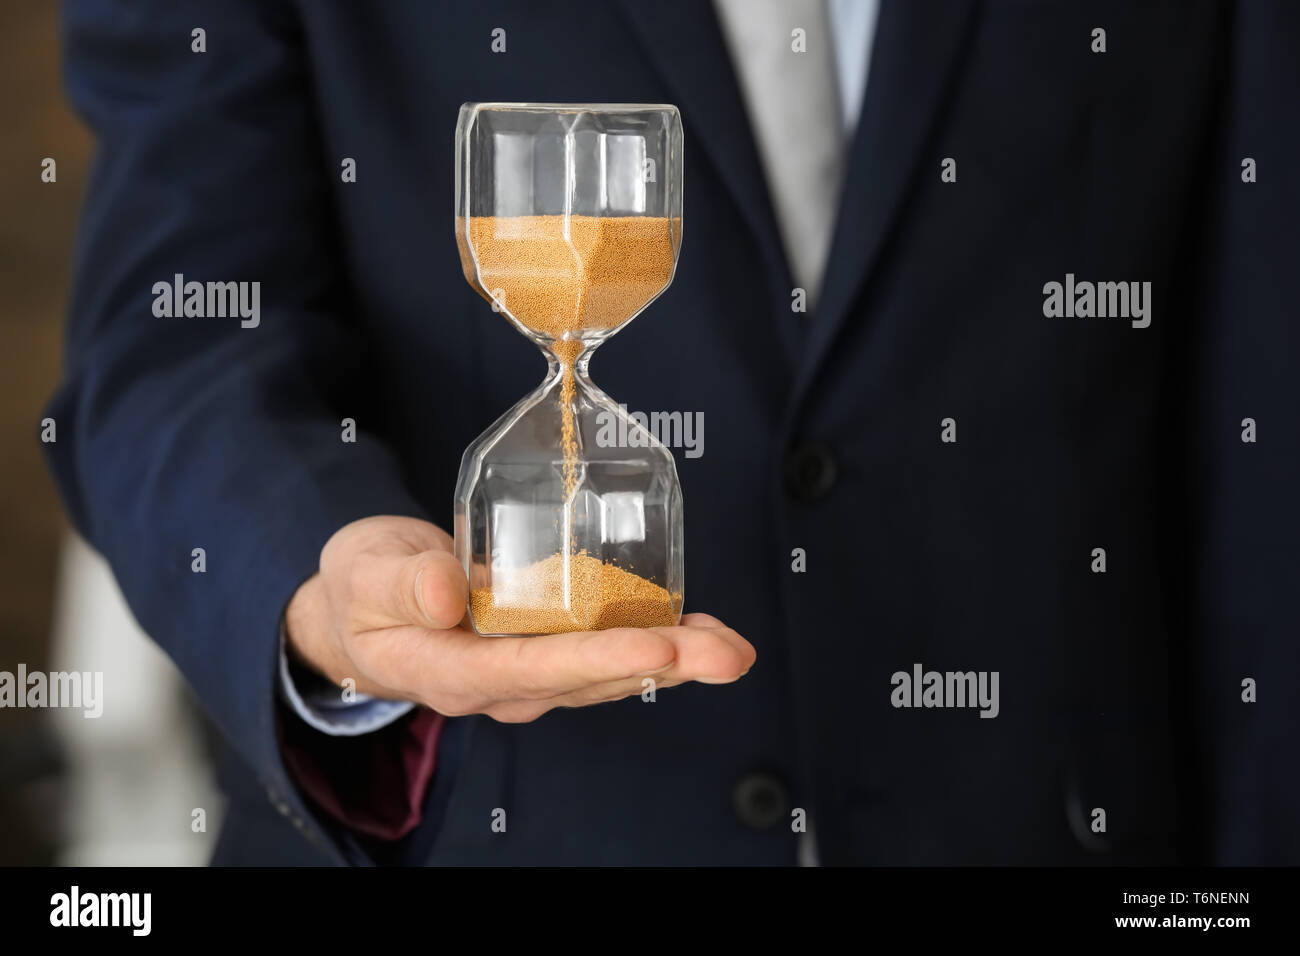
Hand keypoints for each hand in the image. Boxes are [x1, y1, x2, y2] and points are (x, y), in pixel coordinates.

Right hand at [284, 516, 754, 721]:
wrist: (362, 608)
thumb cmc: (361, 589)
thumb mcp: (363, 575)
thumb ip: (402, 583)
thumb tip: (449, 592)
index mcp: (455, 671)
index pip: (534, 670)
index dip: (598, 658)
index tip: (657, 646)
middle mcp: (502, 683)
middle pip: (590, 678)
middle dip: (664, 665)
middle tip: (727, 653)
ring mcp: (528, 671)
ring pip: (608, 671)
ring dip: (674, 659)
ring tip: (730, 645)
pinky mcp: (546, 649)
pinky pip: (606, 650)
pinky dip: (657, 640)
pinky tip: (699, 627)